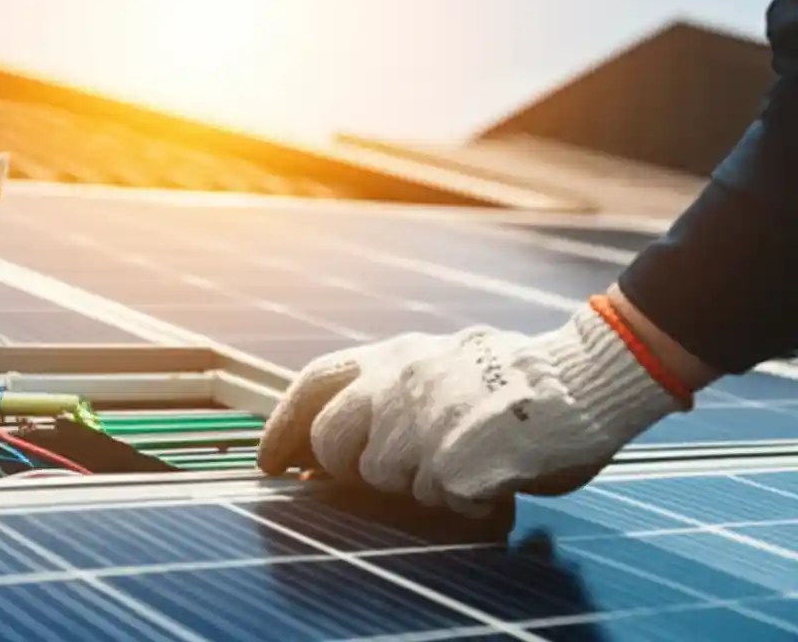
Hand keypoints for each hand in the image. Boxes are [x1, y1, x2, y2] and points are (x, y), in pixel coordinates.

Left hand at [257, 298, 686, 516]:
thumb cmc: (519, 379)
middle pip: (332, 443)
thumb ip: (390, 395)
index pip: (313, 385)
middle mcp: (398, 382)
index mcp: (393, 355)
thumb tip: (330, 453)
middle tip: (394, 472)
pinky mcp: (453, 462)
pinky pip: (441, 501)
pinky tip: (494, 478)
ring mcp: (422, 422)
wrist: (586, 375)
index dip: (282, 427)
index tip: (270, 462)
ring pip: (388, 480)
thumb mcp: (440, 364)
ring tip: (468, 460)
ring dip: (421, 484)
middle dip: (349, 468)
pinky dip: (465, 501)